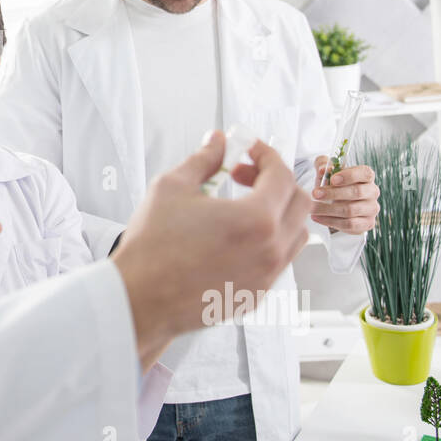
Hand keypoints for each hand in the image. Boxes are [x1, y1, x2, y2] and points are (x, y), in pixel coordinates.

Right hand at [112, 133, 311, 369]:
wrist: (140, 298)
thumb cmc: (153, 247)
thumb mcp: (173, 187)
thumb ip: (204, 160)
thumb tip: (217, 143)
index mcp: (256, 219)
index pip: (282, 175)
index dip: (265, 155)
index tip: (249, 151)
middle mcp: (270, 250)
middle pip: (300, 203)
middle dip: (276, 181)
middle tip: (243, 176)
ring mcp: (266, 276)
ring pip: (295, 235)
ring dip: (278, 213)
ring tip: (242, 207)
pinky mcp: (256, 295)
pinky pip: (278, 261)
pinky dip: (267, 242)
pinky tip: (234, 237)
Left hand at [310, 156, 378, 233]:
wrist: (336, 205)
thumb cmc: (333, 185)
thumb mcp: (327, 172)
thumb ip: (323, 165)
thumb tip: (323, 170)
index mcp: (366, 176)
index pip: (365, 173)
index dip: (350, 176)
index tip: (332, 179)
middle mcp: (372, 192)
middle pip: (357, 192)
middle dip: (333, 193)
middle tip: (315, 194)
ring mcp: (371, 209)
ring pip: (351, 210)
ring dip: (328, 209)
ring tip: (312, 208)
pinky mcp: (367, 223)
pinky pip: (349, 224)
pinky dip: (330, 221)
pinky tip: (317, 217)